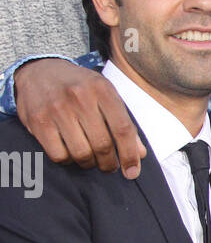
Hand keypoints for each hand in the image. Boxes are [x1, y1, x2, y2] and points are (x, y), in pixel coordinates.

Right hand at [14, 60, 146, 177]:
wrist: (40, 70)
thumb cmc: (79, 87)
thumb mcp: (106, 95)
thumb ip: (124, 123)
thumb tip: (139, 154)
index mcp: (102, 89)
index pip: (123, 129)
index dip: (129, 155)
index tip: (132, 171)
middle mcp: (79, 97)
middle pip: (102, 145)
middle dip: (109, 163)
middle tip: (109, 165)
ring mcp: (57, 109)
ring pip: (81, 154)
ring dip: (89, 163)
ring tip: (91, 158)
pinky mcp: (38, 122)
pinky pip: (59, 155)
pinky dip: (68, 160)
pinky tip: (70, 152)